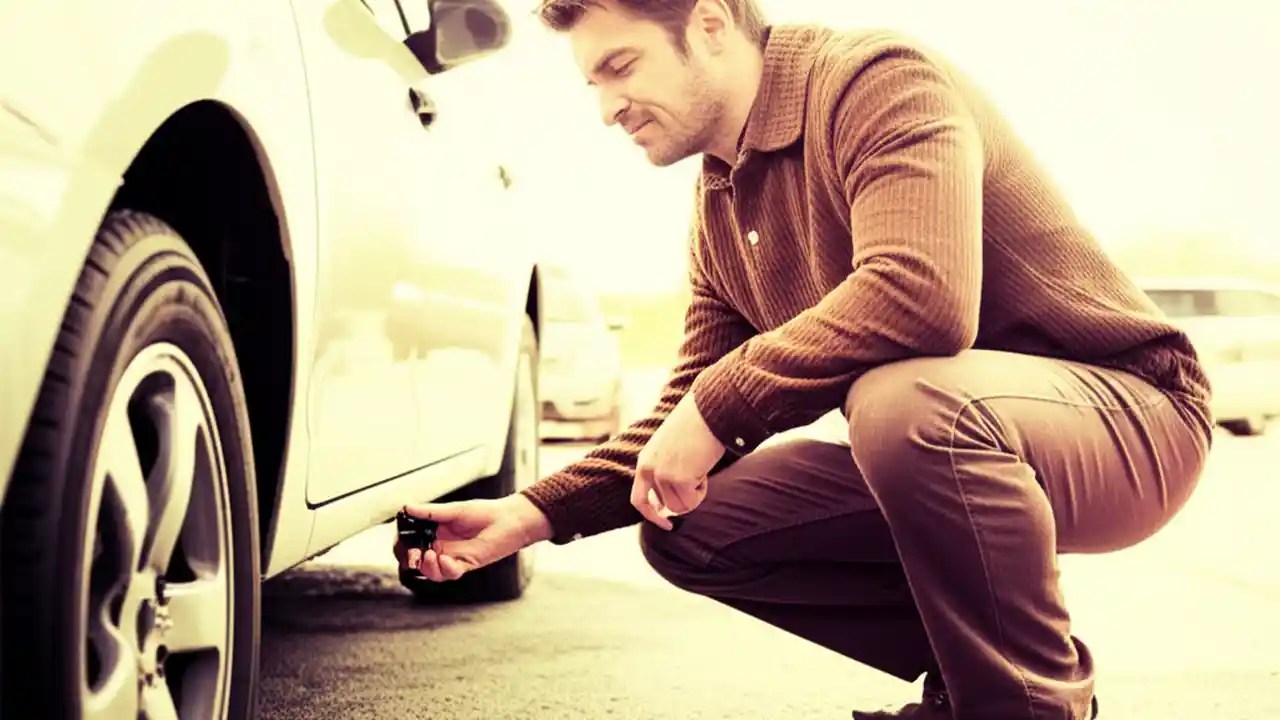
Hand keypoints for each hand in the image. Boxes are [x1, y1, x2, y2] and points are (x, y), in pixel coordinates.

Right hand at [392, 495, 551, 581]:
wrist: (509, 521)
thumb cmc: (484, 512)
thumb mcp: (455, 510)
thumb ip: (431, 512)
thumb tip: (407, 507)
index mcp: (434, 532)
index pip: (410, 541)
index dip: (402, 544)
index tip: (401, 541)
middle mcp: (440, 546)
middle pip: (416, 560)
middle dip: (410, 560)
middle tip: (412, 555)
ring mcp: (451, 557)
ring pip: (430, 571)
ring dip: (426, 567)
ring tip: (430, 555)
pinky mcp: (465, 565)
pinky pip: (450, 573)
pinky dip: (446, 569)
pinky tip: (448, 560)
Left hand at [632, 391, 725, 529]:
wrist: (707, 411)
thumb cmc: (695, 429)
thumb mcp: (670, 451)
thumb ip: (664, 474)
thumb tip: (668, 508)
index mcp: (644, 462)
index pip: (638, 500)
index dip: (652, 516)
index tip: (668, 526)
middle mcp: (648, 469)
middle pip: (667, 506)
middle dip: (685, 496)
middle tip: (696, 473)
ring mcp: (662, 475)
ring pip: (681, 507)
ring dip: (695, 493)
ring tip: (699, 467)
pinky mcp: (678, 478)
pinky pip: (693, 500)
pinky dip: (702, 489)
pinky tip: (704, 468)